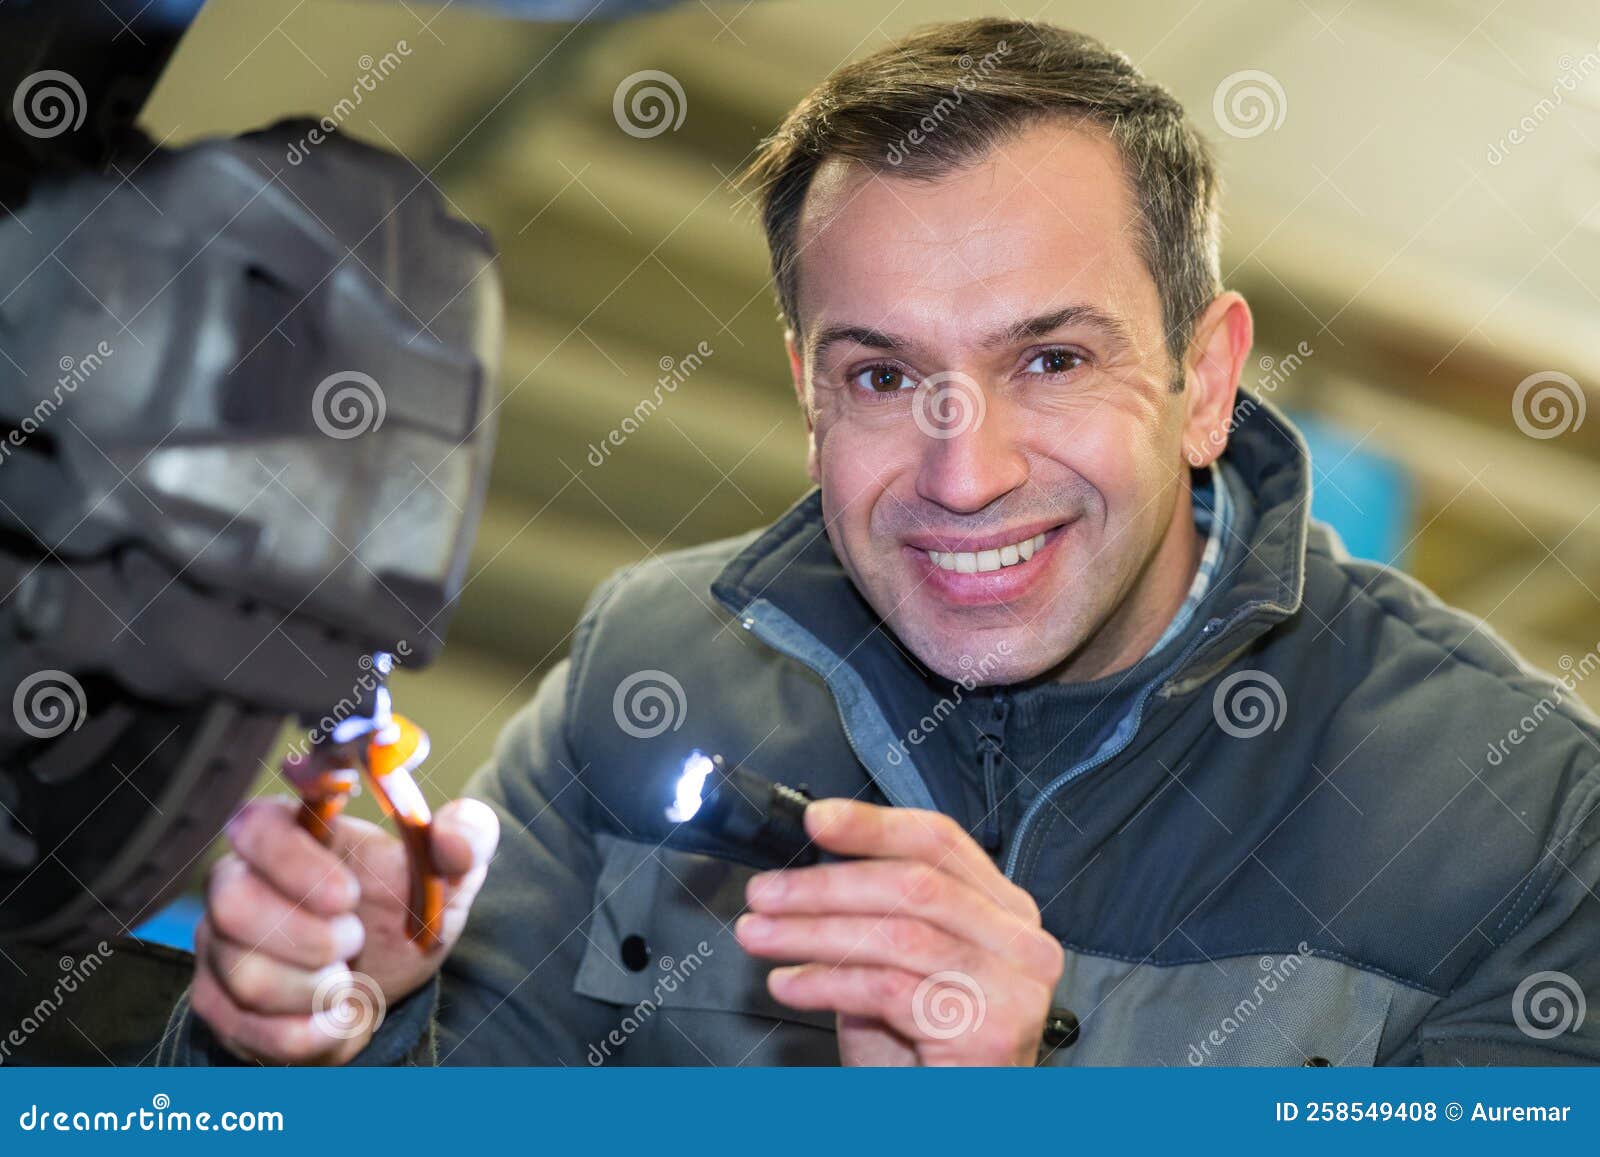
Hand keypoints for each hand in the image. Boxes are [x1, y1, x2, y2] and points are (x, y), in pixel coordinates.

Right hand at [190, 794, 498, 1063]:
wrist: (387, 979)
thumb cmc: (405, 908)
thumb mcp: (450, 872)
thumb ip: (467, 837)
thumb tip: (455, 835)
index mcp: (294, 834)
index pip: (254, 825)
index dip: (294, 860)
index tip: (350, 894)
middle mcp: (240, 883)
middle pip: (232, 905)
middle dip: (311, 937)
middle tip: (355, 941)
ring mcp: (221, 945)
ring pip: (246, 975)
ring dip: (316, 990)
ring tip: (349, 980)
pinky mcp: (218, 1001)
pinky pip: (246, 1028)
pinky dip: (308, 1034)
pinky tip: (337, 1017)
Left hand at [736, 798, 1063, 1065]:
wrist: (952, 1121)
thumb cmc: (923, 1052)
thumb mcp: (898, 966)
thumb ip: (875, 914)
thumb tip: (808, 870)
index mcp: (1005, 910)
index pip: (940, 842)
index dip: (873, 825)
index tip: (814, 820)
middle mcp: (1022, 941)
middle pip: (915, 884)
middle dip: (826, 885)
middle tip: (764, 892)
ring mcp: (1012, 986)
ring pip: (897, 934)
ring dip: (814, 931)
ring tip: (760, 935)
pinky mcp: (988, 1030)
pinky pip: (889, 989)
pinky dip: (827, 982)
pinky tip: (789, 985)